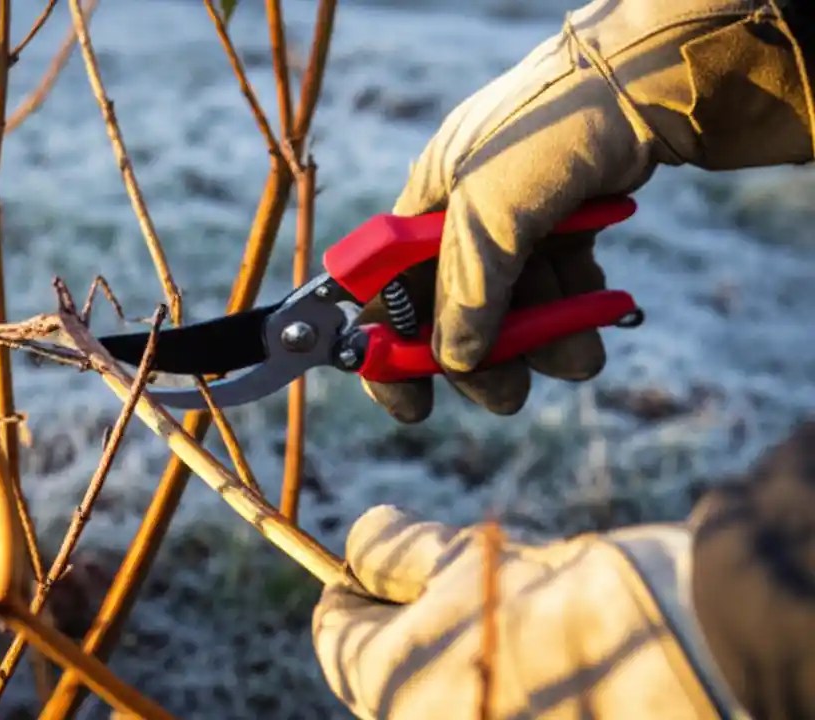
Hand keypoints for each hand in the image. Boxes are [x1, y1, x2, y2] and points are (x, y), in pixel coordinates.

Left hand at [311, 505, 743, 718]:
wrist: (704, 649)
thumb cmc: (575, 598)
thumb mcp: (473, 559)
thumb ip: (402, 549)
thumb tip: (364, 533)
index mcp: (394, 690)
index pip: (337, 637)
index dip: (350, 583)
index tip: (374, 552)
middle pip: (387, 665)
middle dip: (406, 608)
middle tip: (445, 562)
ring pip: (440, 679)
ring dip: (456, 632)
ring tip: (510, 593)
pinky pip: (490, 695)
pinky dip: (497, 660)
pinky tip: (540, 629)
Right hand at [365, 0, 814, 421]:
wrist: (660, 74)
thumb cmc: (558, 123)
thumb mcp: (491, 209)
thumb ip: (467, 289)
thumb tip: (455, 359)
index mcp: (424, 203)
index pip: (382, 289)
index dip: (388, 347)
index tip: (411, 401)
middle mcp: (465, 213)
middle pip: (452, 309)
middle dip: (479, 357)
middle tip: (506, 394)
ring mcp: (520, 217)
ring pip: (515, 305)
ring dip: (542, 342)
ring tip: (579, 357)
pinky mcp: (571, 221)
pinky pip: (561, 285)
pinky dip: (577, 309)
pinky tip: (602, 313)